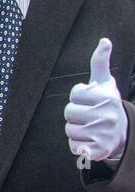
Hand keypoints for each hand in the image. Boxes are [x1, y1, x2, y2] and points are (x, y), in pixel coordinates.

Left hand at [66, 37, 127, 163]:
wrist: (122, 133)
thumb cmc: (106, 104)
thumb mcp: (105, 83)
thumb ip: (99, 62)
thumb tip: (104, 40)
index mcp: (107, 97)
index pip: (75, 93)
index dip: (79, 97)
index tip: (90, 101)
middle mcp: (107, 114)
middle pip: (69, 112)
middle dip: (75, 115)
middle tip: (89, 116)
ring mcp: (104, 133)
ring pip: (69, 130)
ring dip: (75, 130)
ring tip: (90, 128)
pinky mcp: (99, 150)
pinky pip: (74, 147)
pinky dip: (77, 145)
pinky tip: (89, 141)